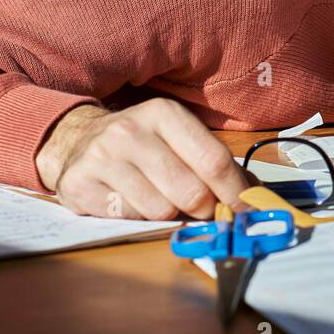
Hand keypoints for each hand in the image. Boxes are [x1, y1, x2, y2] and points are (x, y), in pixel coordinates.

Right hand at [35, 98, 250, 219]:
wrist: (77, 140)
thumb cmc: (143, 144)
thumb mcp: (179, 139)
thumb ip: (216, 164)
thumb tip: (256, 197)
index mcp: (164, 113)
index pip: (213, 160)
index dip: (235, 192)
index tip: (245, 210)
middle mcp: (130, 130)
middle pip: (190, 192)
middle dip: (203, 209)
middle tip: (200, 208)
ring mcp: (101, 157)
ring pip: (160, 211)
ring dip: (168, 214)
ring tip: (158, 198)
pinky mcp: (79, 183)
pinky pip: (128, 219)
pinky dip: (137, 219)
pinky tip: (129, 200)